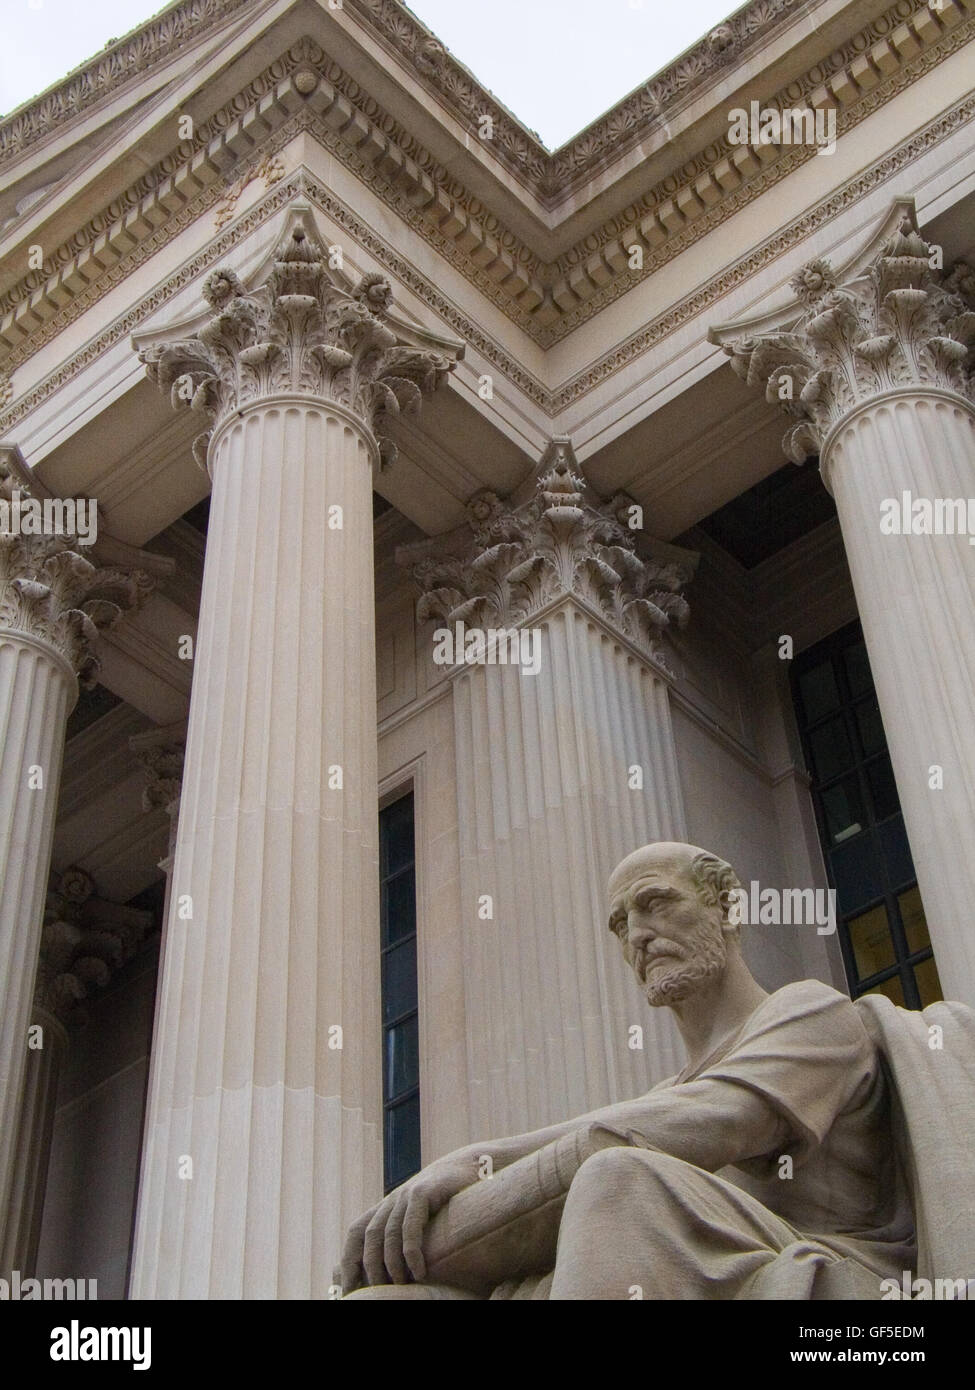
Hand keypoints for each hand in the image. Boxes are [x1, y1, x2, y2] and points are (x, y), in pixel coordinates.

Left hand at [341, 1151, 478, 1290]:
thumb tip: (396, 1276)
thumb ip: (405, 1237)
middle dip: (371, 1267)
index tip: (349, 1289)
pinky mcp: (423, 1191)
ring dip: (391, 1264)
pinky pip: (411, 1225)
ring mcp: (407, 1194)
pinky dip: (411, 1251)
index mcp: (386, 1207)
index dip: (349, 1260)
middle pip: (369, 1235)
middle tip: (378, 1292)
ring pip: (388, 1233)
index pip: (356, 1233)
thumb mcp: (422, 1218)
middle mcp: (392, 1200)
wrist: (471, 1166)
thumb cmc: (450, 1201)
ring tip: (401, 1286)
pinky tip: (419, 1271)